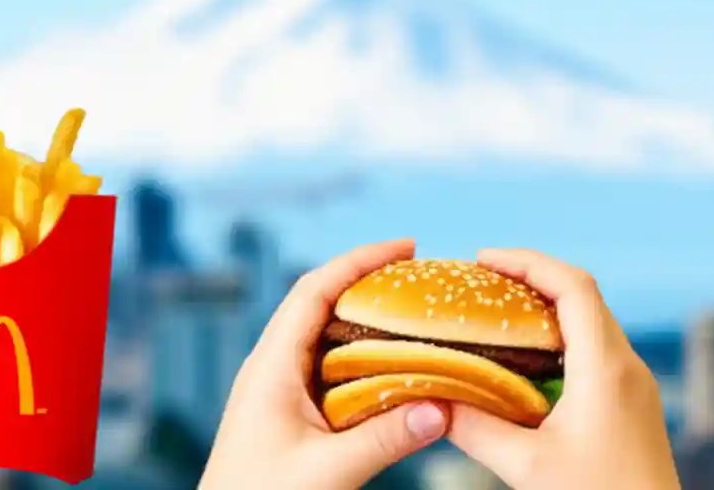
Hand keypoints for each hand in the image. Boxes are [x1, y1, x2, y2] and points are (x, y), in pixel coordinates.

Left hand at [200, 239, 448, 489]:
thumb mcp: (329, 470)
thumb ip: (385, 439)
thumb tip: (443, 409)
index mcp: (270, 364)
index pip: (313, 290)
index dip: (358, 261)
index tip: (405, 246)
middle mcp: (269, 366)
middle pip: (319, 304)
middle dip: (367, 282)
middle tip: (418, 275)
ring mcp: (275, 388)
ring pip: (323, 336)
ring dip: (364, 319)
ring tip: (412, 312)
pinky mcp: (284, 411)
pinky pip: (325, 367)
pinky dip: (359, 356)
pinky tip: (390, 366)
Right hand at [447, 248, 679, 489]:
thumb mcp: (526, 467)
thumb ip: (474, 429)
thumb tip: (429, 399)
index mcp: (605, 368)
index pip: (572, 286)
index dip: (527, 261)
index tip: (483, 259)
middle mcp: (625, 366)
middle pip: (581, 295)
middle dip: (529, 277)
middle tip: (480, 281)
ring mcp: (632, 384)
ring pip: (589, 321)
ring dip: (543, 306)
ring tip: (494, 311)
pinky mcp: (630, 402)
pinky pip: (593, 349)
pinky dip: (556, 336)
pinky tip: (522, 358)